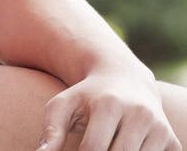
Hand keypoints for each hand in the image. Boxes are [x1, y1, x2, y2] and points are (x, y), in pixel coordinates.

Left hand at [37, 67, 180, 149]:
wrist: (125, 79)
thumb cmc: (87, 96)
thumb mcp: (64, 104)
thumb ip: (51, 129)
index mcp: (109, 104)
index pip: (93, 150)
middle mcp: (138, 114)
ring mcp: (159, 128)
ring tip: (109, 145)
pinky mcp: (172, 140)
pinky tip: (126, 148)